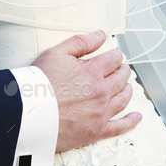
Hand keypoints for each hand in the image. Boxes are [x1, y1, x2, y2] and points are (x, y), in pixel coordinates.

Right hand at [31, 30, 140, 152]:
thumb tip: (100, 35)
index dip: (115, 55)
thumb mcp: (57, 52)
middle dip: (122, 71)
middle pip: (121, 78)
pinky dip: (131, 121)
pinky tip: (135, 117)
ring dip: (127, 90)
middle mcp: (101, 92)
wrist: (30, 112)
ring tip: (126, 86)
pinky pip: (121, 127)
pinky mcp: (97, 130)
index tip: (114, 56)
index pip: (113, 60)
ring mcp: (101, 112)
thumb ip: (81, 42)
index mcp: (93, 71)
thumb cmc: (40, 82)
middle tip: (121, 69)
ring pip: (123, 99)